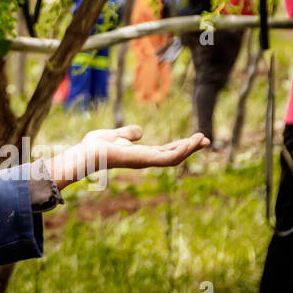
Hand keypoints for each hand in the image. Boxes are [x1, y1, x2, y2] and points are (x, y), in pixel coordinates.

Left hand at [47, 125, 208, 188]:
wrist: (86, 152)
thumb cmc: (95, 147)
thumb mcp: (116, 135)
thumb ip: (128, 134)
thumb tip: (140, 132)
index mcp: (141, 153)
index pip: (165, 150)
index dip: (180, 145)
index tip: (194, 138)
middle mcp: (146, 159)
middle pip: (174, 155)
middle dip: (189, 148)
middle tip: (205, 139)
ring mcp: (146, 161)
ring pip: (174, 157)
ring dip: (189, 149)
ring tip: (203, 139)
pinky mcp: (144, 160)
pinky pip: (167, 157)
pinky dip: (181, 151)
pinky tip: (190, 143)